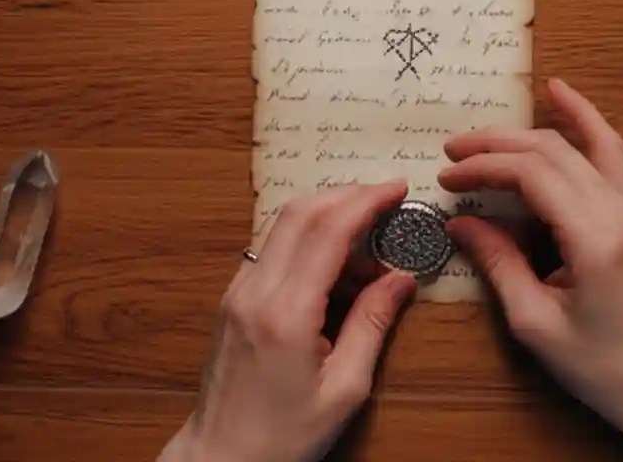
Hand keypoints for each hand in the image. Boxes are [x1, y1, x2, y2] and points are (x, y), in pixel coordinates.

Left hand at [159, 183, 417, 461]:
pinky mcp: (231, 299)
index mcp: (286, 314)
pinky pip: (271, 249)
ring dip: (327, 219)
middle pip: (300, 212)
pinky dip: (307, 242)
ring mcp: (236, 292)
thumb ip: (373, 324)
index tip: (397, 188)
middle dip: (347, 196)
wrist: (221, 459)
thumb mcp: (345, 389)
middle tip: (387, 201)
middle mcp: (254, 291)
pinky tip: (336, 270)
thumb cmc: (283, 436)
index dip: (365, 201)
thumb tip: (401, 278)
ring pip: (282, 226)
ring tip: (369, 254)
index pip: (327, 231)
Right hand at [440, 80, 622, 461]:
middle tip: (454, 149)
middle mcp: (619, 213)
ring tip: (530, 92)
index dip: (484, 167)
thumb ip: (498, 263)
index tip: (447, 178)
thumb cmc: (595, 363)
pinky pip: (619, 156)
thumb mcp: (533, 321)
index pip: (532, 175)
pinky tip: (575, 109)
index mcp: (594, 238)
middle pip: (555, 151)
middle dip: (500, 143)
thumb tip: (462, 222)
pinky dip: (596, 127)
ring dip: (554, 119)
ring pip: (592, 143)